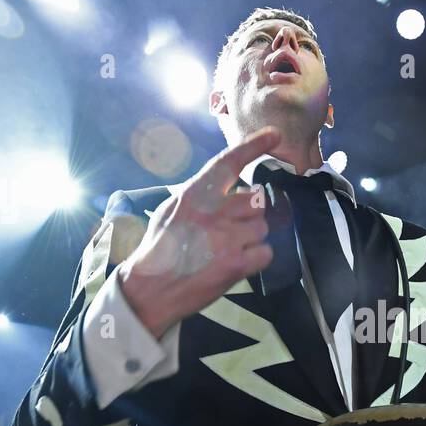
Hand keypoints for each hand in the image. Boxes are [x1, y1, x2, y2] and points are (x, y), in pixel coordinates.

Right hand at [117, 126, 281, 338]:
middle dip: (248, 216)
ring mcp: (227, 238)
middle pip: (255, 202)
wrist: (151, 290)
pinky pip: (266, 252)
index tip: (274, 135)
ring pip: (262, 227)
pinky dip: (256, 259)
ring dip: (250, 238)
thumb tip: (224, 184)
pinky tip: (236, 264)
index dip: (253, 146)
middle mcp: (213, 212)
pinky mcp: (237, 264)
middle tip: (228, 232)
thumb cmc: (160, 249)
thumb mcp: (170, 210)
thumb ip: (198, 195)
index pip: (229, 162)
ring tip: (225, 250)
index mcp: (195, 195)